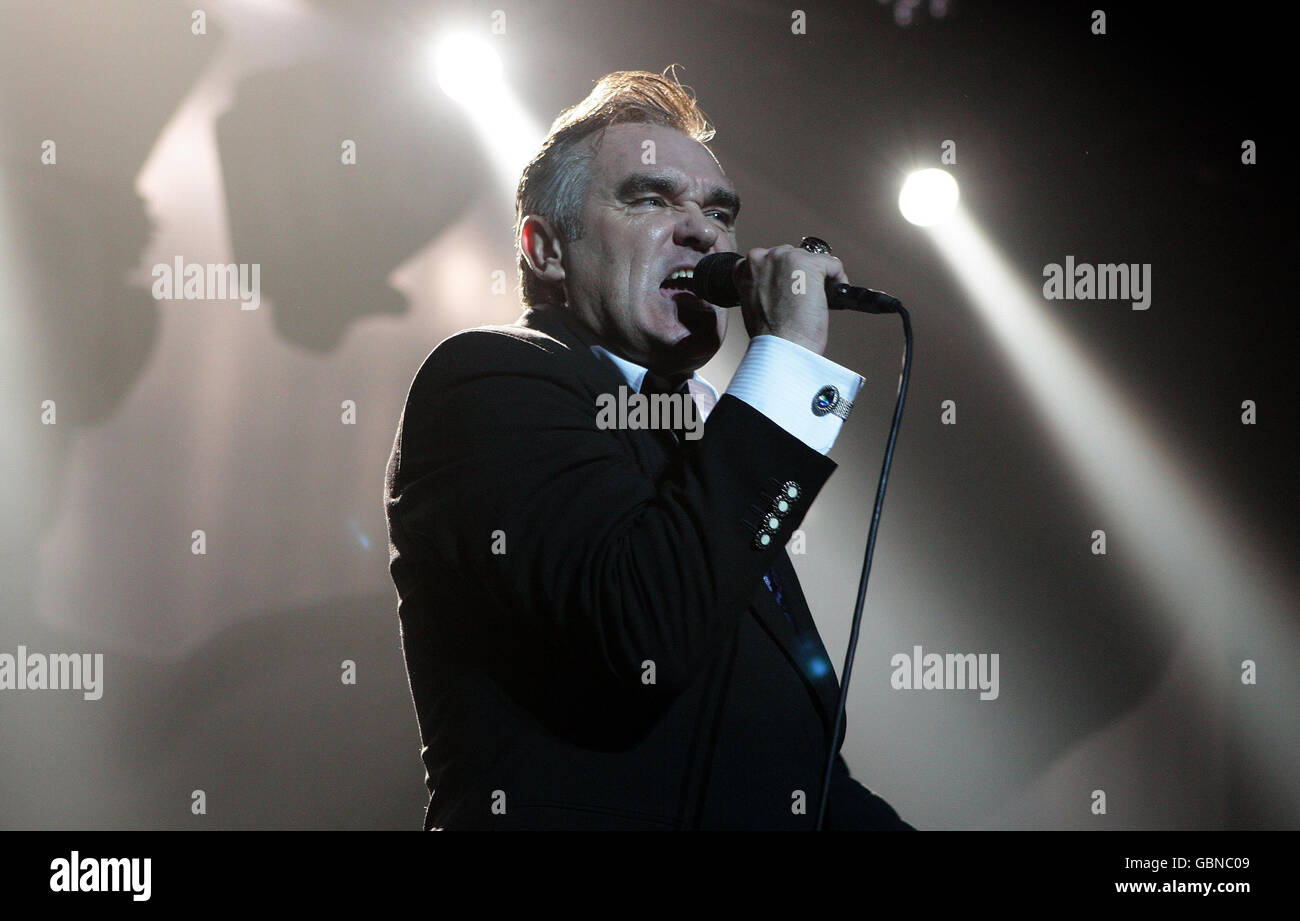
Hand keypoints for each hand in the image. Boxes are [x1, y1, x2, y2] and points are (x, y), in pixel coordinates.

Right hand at [734, 244, 848, 355]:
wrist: (781, 347)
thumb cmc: (769, 335)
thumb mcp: (753, 303)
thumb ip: (764, 286)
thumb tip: (783, 284)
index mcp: (746, 267)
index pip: (770, 259)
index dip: (784, 275)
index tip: (792, 287)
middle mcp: (764, 257)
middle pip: (793, 256)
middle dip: (801, 274)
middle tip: (806, 296)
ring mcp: (787, 258)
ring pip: (812, 259)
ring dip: (818, 277)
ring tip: (818, 299)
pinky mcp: (809, 264)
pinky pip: (832, 264)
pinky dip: (838, 279)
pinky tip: (834, 296)